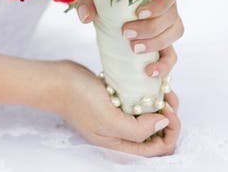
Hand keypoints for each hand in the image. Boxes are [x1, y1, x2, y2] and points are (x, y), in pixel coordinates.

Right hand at [50, 60, 180, 156]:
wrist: (57, 80)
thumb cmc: (78, 99)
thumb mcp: (109, 118)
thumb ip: (137, 130)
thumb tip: (162, 124)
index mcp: (122, 144)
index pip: (159, 148)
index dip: (170, 130)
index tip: (167, 108)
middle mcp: (122, 134)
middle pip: (158, 134)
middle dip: (169, 116)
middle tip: (167, 95)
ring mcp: (119, 117)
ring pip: (150, 117)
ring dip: (161, 104)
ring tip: (161, 87)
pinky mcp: (116, 101)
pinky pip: (139, 102)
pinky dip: (148, 94)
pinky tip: (148, 82)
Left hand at [75, 0, 182, 79]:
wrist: (108, 14)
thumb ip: (89, 3)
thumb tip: (85, 17)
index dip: (158, 3)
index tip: (138, 13)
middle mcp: (167, 3)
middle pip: (171, 15)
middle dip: (149, 27)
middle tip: (126, 33)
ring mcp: (169, 23)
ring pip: (175, 32)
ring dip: (156, 43)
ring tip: (133, 49)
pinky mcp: (166, 43)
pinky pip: (172, 55)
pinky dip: (164, 65)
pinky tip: (149, 72)